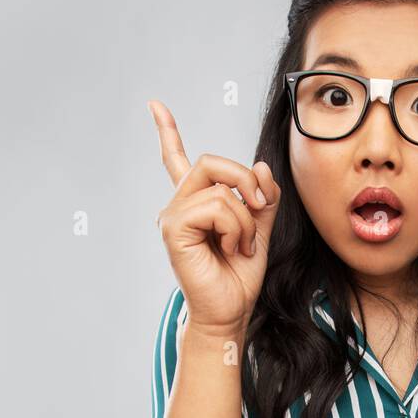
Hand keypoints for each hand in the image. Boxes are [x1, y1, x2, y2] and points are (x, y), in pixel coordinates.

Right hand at [148, 99, 281, 330]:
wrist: (229, 313)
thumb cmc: (238, 277)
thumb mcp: (260, 231)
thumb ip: (262, 198)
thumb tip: (261, 165)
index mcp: (196, 204)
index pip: (177, 160)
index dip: (167, 132)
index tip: (155, 105)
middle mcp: (179, 205)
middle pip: (210, 162)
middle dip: (245, 180)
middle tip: (261, 207)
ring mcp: (173, 216)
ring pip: (220, 189)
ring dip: (245, 218)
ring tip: (242, 246)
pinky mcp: (174, 229)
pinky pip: (215, 207)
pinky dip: (235, 227)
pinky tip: (232, 248)